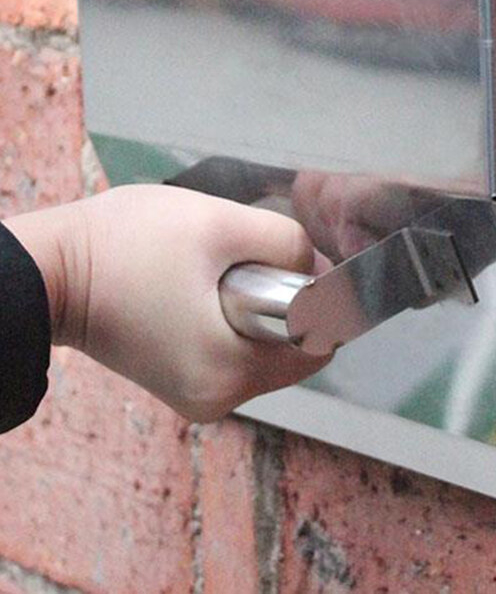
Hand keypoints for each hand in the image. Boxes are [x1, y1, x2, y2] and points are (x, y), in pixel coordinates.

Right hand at [6, 185, 328, 421]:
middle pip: (292, 345)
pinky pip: (233, 347)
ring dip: (254, 304)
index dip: (319, 297)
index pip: (318, 343)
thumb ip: (288, 244)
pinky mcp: (179, 380)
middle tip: (236, 262)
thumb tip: (318, 268)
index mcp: (231, 374)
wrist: (50, 269)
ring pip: (263, 343)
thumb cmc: (128, 245)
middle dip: (280, 298)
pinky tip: (196, 287)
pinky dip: (229, 315)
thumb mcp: (223, 224)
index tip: (289, 262)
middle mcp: (217, 398)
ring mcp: (196, 394)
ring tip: (208, 273)